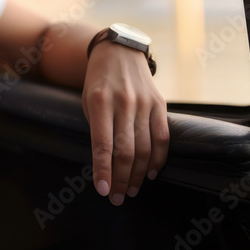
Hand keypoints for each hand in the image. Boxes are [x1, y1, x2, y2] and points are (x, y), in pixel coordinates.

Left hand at [82, 42, 167, 204]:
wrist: (119, 51)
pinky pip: (162, 138)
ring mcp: (144, 103)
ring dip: (137, 175)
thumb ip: (97, 128)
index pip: (103, 144)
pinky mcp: (160, 104)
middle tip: (116, 198)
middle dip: (120, 179)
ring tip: (130, 190)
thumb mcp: (87, 100)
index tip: (102, 191)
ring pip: (145, 148)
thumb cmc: (98, 81)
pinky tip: (149, 173)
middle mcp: (123, 102)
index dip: (103, 170)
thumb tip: (104, 164)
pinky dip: (157, 159)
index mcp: (99, 101)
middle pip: (125, 151)